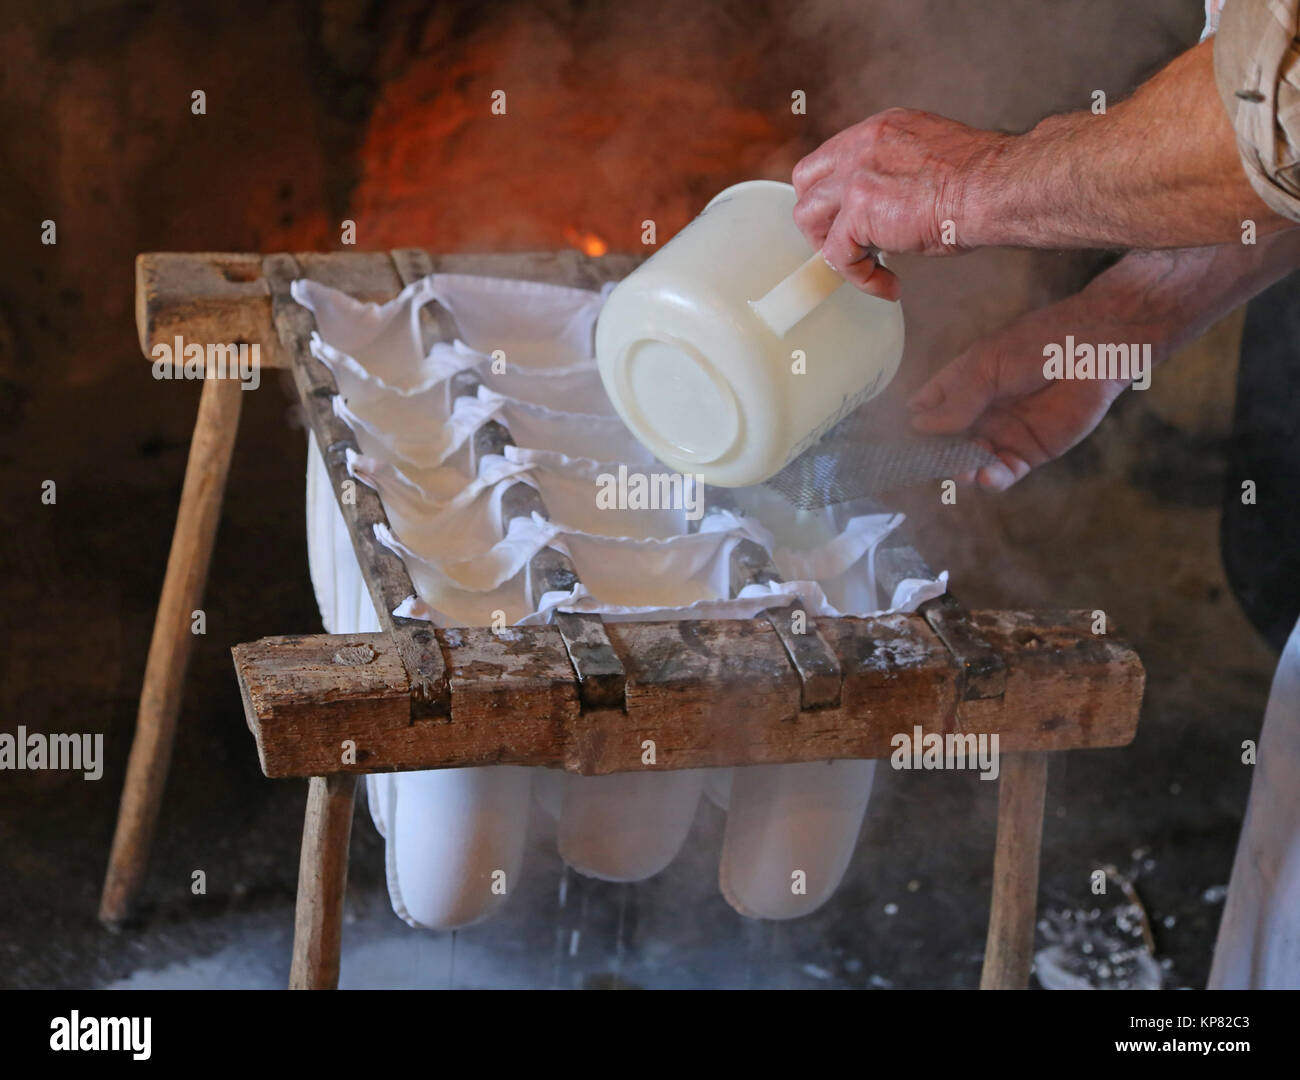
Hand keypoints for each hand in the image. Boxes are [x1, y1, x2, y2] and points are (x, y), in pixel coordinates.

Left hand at [792, 108, 1008, 299]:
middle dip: (820, 221)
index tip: (852, 223)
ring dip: (833, 250)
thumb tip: (890, 212)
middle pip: (806, 184)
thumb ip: (899, 177)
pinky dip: (860, 278)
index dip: (833, 197)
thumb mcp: (930, 165)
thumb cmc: (982, 182)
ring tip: (866, 269)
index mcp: (880, 130)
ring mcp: (855, 175)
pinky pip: (838, 256)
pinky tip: (889, 285)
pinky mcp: (859, 210)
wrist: (997, 187)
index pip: (831, 160)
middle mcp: (861, 145)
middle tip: (850, 248)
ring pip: (808, 218)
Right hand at [907, 290, 1145, 490]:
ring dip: (962, 470)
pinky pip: (1004, 473)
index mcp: (962, 385)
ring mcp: (1002, 434)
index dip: (912, 425)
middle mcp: (978, 412)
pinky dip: (992, 479)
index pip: (927, 409)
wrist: (1095, 349)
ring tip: (964, 470)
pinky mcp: (1029, 453)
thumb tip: (919, 425)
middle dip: (934, 456)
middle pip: (944, 443)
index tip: (895, 442)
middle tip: (928, 464)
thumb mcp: (986, 365)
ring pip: (971, 462)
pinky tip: (987, 474)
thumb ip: (957, 400)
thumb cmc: (1037, 343)